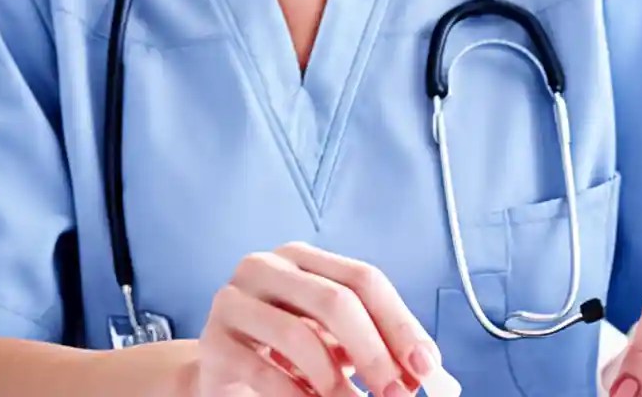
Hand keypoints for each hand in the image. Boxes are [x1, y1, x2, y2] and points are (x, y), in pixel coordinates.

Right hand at [196, 241, 439, 396]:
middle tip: (396, 395)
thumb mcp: (335, 342)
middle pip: (335, 301)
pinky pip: (263, 370)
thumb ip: (377, 346)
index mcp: (304, 258)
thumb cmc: (289, 354)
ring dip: (337, 382)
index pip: (364, 279)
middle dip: (374, 353)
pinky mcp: (214, 340)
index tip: (427, 367)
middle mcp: (267, 266)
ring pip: (299, 335)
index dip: (400, 324)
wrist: (222, 374)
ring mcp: (234, 299)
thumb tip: (425, 371)